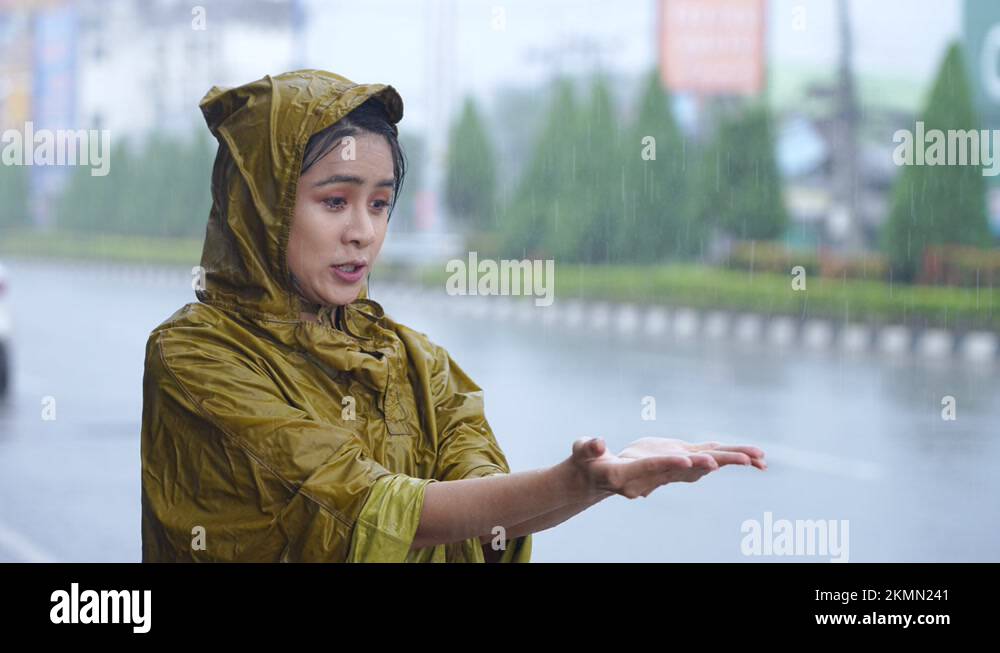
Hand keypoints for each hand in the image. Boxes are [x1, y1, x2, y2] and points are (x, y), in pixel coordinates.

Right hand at [566, 436, 756, 499]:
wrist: (599, 476)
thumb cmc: (588, 462)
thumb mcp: (583, 453)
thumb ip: (587, 447)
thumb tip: (596, 443)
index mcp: (631, 475)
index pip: (653, 469)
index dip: (670, 465)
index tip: (687, 461)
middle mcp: (656, 477)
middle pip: (687, 470)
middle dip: (713, 464)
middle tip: (738, 461)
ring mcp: (670, 471)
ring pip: (704, 465)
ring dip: (730, 461)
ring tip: (759, 459)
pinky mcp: (678, 462)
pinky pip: (706, 458)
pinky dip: (727, 456)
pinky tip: (752, 456)